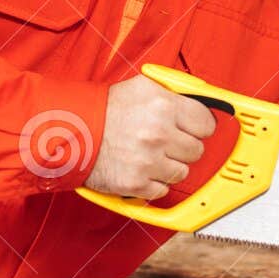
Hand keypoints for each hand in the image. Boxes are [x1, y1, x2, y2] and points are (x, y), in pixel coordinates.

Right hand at [84, 75, 218, 200]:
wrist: (71, 130)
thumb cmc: (106, 108)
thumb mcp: (142, 86)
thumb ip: (175, 92)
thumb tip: (206, 98)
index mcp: (163, 106)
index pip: (206, 124)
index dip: (199, 126)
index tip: (192, 128)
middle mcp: (158, 134)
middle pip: (196, 151)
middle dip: (183, 147)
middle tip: (166, 141)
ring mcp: (148, 162)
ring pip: (182, 173)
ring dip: (169, 167)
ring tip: (150, 155)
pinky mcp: (135, 184)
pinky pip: (162, 191)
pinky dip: (153, 183)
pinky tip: (141, 169)